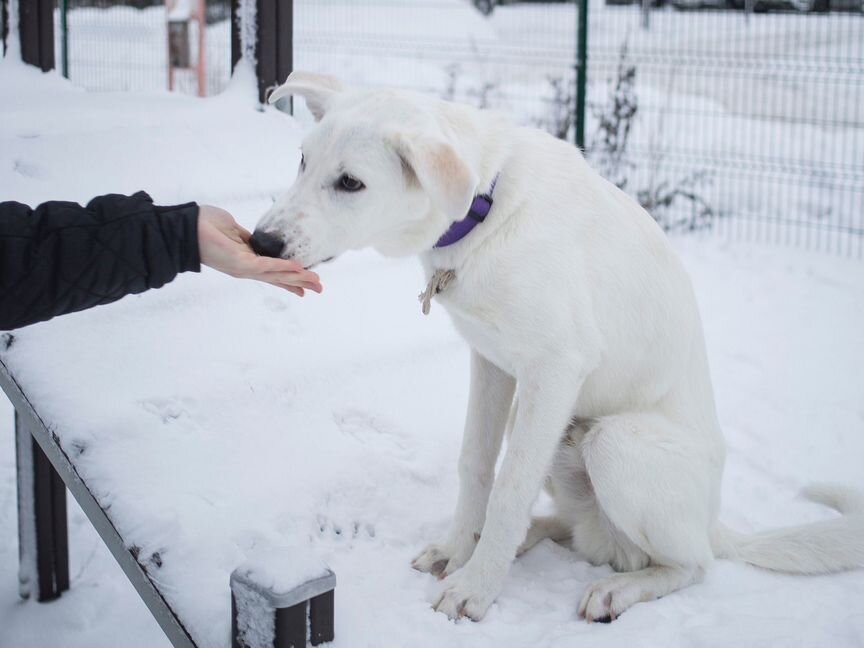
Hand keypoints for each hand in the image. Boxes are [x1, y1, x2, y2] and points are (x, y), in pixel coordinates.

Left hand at [197, 205, 321, 296]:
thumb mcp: (233, 230)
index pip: (272, 273)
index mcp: (245, 261)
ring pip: (277, 275)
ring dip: (298, 278)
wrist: (186, 227)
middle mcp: (246, 268)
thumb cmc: (204, 225)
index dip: (289, 280)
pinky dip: (283, 267)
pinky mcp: (241, 262)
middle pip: (279, 278)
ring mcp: (243, 268)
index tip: (304, 288)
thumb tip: (256, 241)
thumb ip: (248, 238)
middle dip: (300, 283)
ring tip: (316, 282)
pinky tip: (298, 269)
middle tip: (319, 289)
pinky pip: (267, 265)